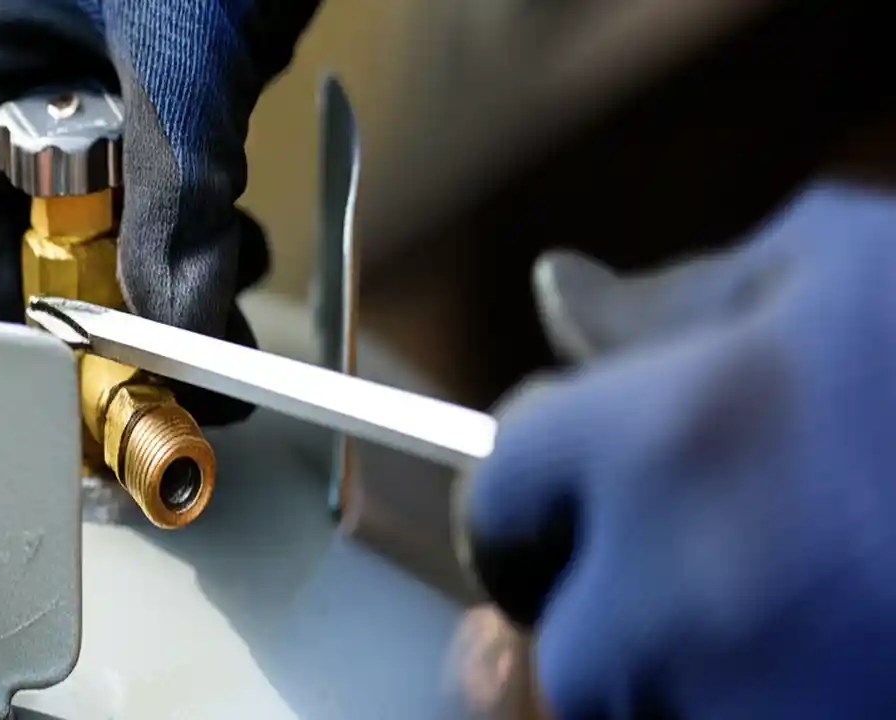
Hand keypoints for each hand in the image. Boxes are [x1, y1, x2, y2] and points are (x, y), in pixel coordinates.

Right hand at [0, 0, 319, 423]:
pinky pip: (167, 191)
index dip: (0, 298)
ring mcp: (100, 95)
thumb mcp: (184, 61)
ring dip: (167, 266)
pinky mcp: (166, 99)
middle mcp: (30, 86)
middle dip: (104, 292)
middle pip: (27, 233)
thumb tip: (182, 323)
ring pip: (108, 222)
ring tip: (224, 275)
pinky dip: (204, 227)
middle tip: (177, 342)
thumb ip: (178, 191)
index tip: (74, 356)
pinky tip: (240, 232)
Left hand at [466, 182, 895, 717]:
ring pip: (635, 712)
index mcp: (662, 443)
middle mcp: (672, 599)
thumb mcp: (853, 269)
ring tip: (805, 600)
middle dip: (606, 597)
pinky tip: (838, 645)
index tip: (571, 490)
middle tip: (711, 555)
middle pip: (562, 632)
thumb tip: (567, 302)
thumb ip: (689, 293)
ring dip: (685, 666)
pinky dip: (746, 697)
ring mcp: (738, 714)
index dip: (538, 487)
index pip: (504, 485)